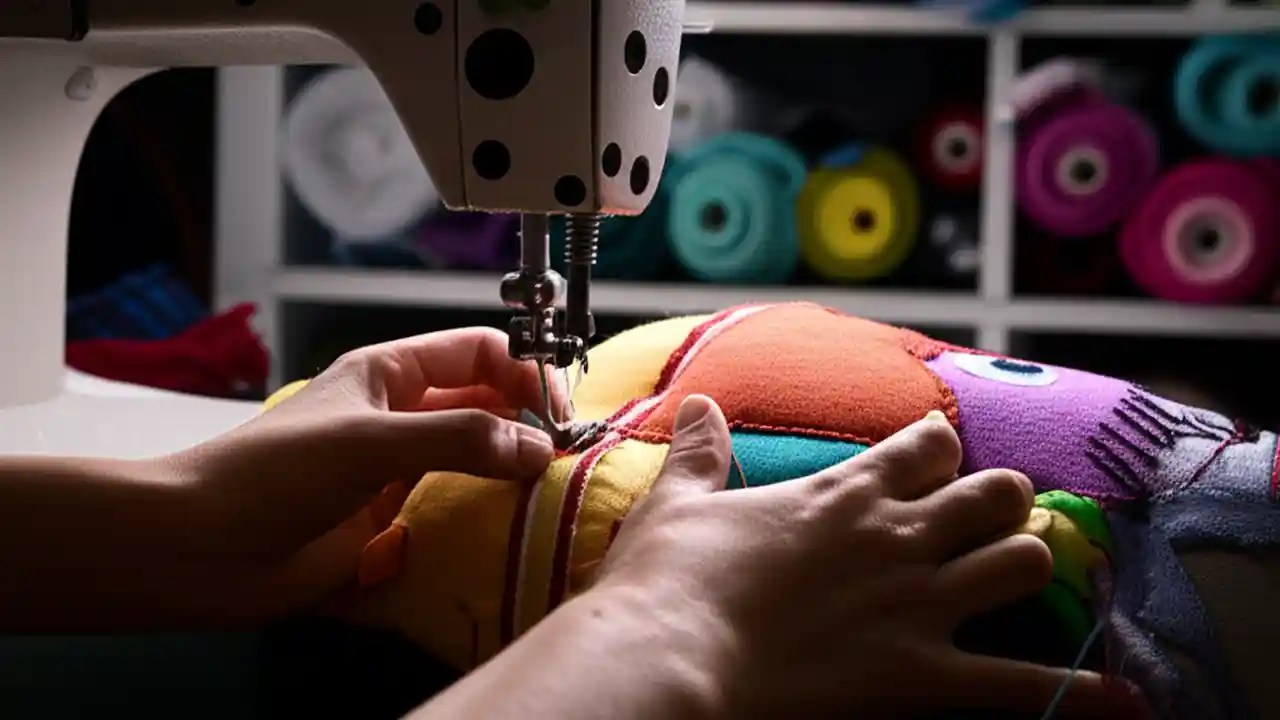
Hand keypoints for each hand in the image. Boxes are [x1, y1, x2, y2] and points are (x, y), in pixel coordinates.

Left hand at [168, 327, 558, 618]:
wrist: (200, 550)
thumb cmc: (267, 475)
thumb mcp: (369, 440)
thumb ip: (457, 437)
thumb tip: (535, 448)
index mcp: (389, 374)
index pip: (480, 353)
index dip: (524, 372)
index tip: (557, 413)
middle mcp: (400, 418)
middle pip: (487, 407)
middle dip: (527, 425)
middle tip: (564, 458)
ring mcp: (397, 473)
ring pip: (477, 461)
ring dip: (511, 475)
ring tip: (548, 497)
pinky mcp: (391, 526)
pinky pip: (455, 513)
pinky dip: (484, 519)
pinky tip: (506, 533)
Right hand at [590, 394, 1148, 718]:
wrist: (670, 661)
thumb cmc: (667, 582)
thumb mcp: (677, 505)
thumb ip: (700, 453)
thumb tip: (697, 403)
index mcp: (842, 493)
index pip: (927, 445)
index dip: (940, 450)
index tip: (935, 462)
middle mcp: (895, 537)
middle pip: (996, 495)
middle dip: (1004, 502)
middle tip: (989, 520)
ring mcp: (916, 606)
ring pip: (1025, 562)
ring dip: (1030, 565)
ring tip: (1025, 575)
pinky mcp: (921, 676)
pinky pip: (1021, 684)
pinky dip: (1074, 693)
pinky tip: (1119, 699)